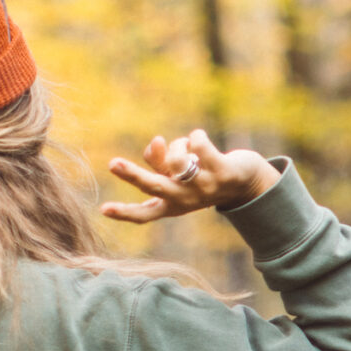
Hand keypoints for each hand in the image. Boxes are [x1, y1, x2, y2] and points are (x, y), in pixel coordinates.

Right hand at [103, 130, 280, 224]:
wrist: (247, 183)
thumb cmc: (202, 176)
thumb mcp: (177, 174)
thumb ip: (159, 162)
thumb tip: (155, 143)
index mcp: (171, 206)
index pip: (143, 214)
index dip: (123, 212)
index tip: (103, 210)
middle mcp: (185, 200)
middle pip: (154, 186)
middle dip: (132, 173)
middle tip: (112, 163)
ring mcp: (204, 188)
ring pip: (177, 157)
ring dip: (179, 144)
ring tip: (190, 148)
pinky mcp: (222, 173)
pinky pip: (198, 143)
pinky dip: (196, 136)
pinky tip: (203, 141)